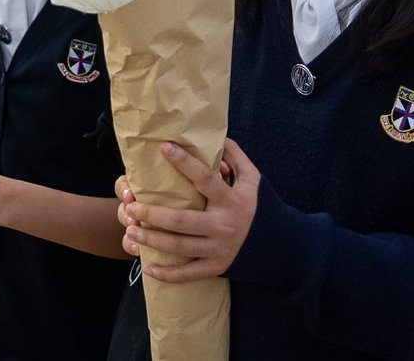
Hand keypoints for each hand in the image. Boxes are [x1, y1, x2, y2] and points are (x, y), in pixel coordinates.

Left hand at [118, 139, 258, 282]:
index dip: (184, 162)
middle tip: (131, 206)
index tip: (163, 148)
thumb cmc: (262, 207)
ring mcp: (220, 249)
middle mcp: (224, 225)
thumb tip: (216, 138)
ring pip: (179, 247)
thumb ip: (235, 157)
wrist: (283, 247)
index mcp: (232, 200)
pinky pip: (189, 274)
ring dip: (152, 240)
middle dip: (152, 214)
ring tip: (131, 230)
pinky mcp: (218, 268)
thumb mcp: (254, 179)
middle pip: (182, 221)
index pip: (205, 179)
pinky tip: (148, 267)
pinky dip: (168, 274)